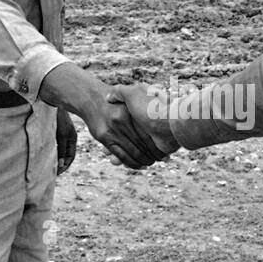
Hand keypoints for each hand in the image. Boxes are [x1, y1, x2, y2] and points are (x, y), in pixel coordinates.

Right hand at [40, 64, 168, 169]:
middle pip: (144, 142)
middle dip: (156, 153)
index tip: (169, 148)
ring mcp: (113, 129)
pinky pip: (121, 155)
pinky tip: (140, 166)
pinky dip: (132, 163)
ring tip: (152, 162)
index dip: (161, 141)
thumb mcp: (132, 95)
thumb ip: (147, 101)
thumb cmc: (117, 100)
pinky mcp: (105, 137)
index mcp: (134, 110)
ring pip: (134, 151)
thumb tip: (166, 106)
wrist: (92, 98)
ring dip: (145, 160)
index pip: (151, 131)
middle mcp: (124, 119)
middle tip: (164, 158)